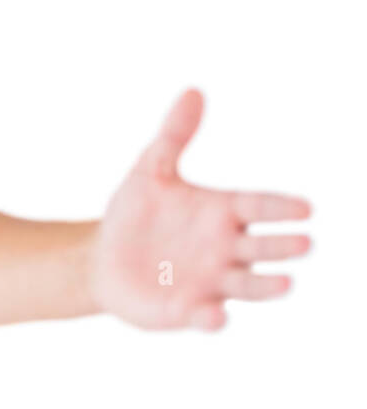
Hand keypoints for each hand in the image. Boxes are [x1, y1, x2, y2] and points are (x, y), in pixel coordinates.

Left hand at [90, 89, 311, 330]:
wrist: (102, 259)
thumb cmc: (135, 214)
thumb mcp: (150, 171)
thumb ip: (174, 135)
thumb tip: (193, 90)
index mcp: (223, 212)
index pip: (259, 206)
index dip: (280, 207)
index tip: (305, 208)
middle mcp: (226, 249)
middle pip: (261, 246)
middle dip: (281, 245)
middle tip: (304, 242)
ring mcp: (210, 283)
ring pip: (246, 285)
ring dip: (265, 285)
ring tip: (285, 282)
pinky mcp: (187, 311)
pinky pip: (204, 316)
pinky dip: (211, 318)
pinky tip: (215, 316)